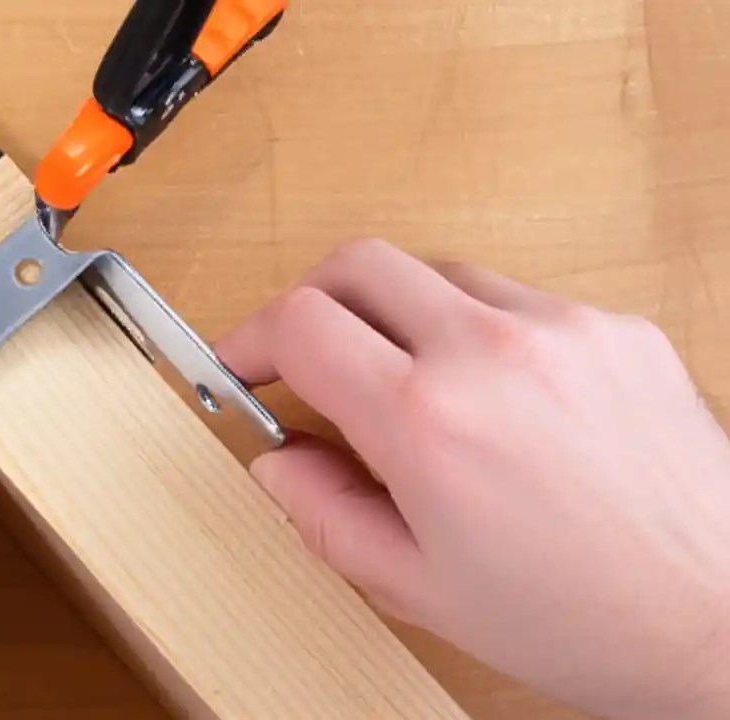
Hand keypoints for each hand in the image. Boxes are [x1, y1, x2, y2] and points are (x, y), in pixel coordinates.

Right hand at [219, 240, 729, 718]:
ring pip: (437, 273)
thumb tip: (280, 462)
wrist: (724, 620)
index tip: (245, 363)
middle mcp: (493, 353)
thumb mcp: (420, 587)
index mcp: (429, 423)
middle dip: (311, 303)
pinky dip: (480, 333)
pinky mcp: (617, 328)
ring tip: (412, 388)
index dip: (250, 337)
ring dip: (399, 316)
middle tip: (306, 356)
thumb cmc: (586, 619)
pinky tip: (496, 398)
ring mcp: (563, 329)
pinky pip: (516, 299)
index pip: (300, 322)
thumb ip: (325, 514)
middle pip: (357, 263)